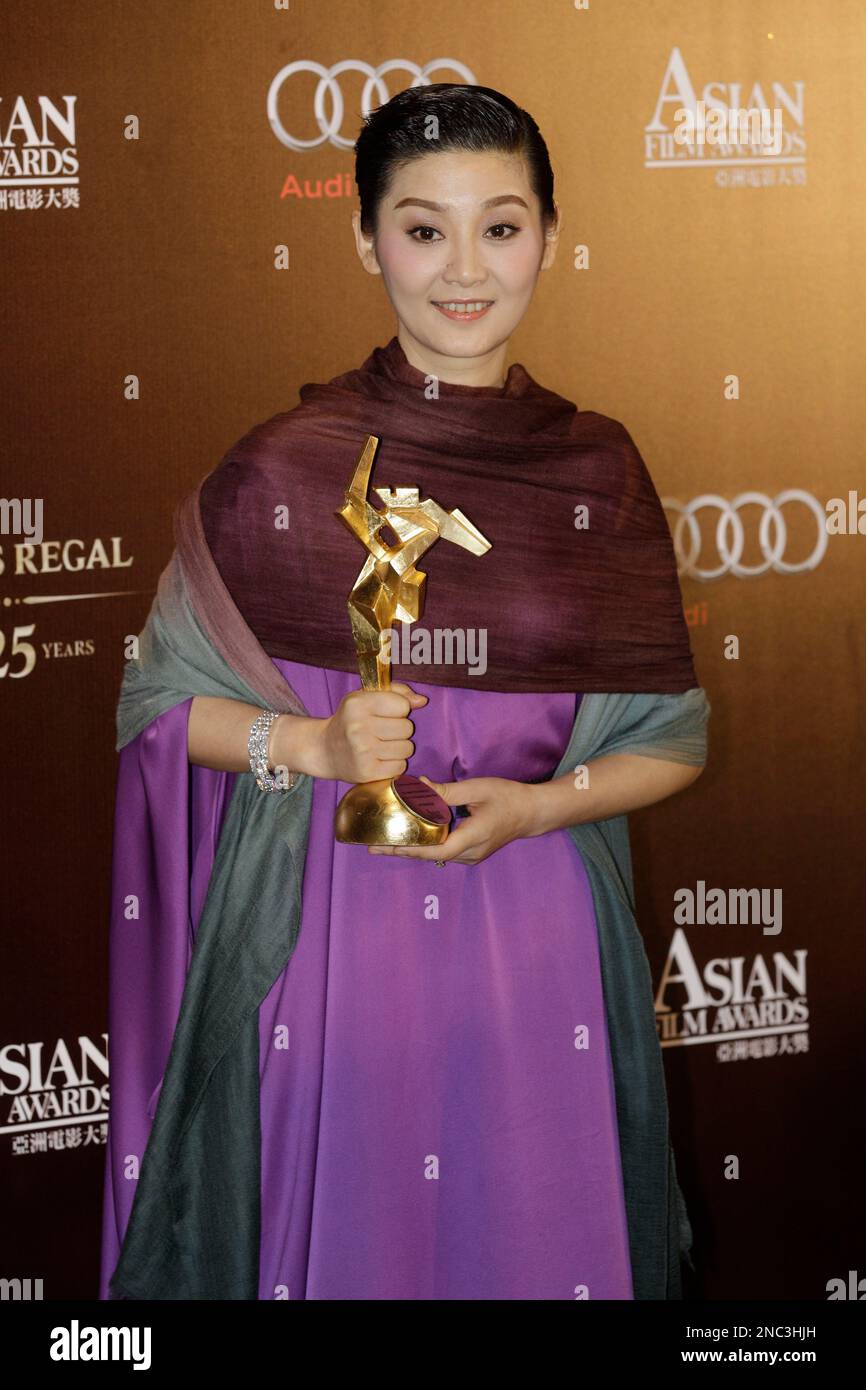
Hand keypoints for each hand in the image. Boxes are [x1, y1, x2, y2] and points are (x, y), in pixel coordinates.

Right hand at [304, 681, 427, 782]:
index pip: (403, 705)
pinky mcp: (367, 772)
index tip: (385, 714)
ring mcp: (362, 751)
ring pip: (407, 748)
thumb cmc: (351, 720)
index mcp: (358, 704)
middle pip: (407, 728)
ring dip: (399, 748)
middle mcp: (358, 727)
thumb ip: (396, 693)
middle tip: (383, 731)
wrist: (325, 750)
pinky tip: (380, 759)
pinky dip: (394, 764)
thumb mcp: (366, 697)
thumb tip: (422, 701)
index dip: (398, 710)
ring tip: (382, 745)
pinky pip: (400, 767)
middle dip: (400, 730)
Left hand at [368, 775, 539, 864]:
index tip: (384, 845)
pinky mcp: (471, 852)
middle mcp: (470, 853)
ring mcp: (471, 855)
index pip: (434, 850)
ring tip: (386, 838)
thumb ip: (447, 792)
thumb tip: (420, 787)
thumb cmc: (509, 798)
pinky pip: (443, 850)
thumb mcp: (477, 789)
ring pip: (435, 854)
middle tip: (373, 844)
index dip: (408, 849)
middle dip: (402, 849)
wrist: (532, 812)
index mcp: (472, 838)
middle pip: (430, 855)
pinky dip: (426, 843)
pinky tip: (411, 833)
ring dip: (413, 846)